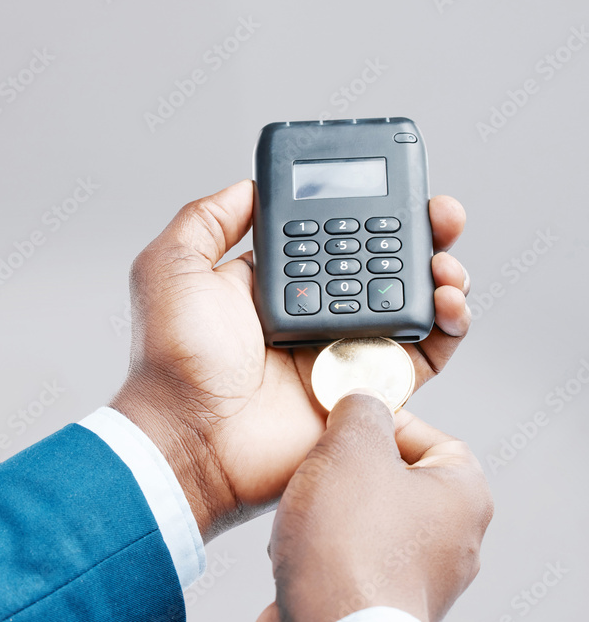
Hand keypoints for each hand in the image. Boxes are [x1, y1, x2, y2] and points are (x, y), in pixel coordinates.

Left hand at [109, 181, 470, 536]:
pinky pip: (424, 356)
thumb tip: (251, 186)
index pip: (332, 233)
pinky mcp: (368, 389)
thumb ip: (208, 219)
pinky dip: (449, 327)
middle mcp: (313, 311)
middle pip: (383, 262)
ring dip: (442, 274)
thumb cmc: (172, 358)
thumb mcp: (173, 265)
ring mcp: (343, 350)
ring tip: (447, 260)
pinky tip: (449, 302)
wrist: (191, 435)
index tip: (392, 186)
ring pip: (411, 303)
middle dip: (421, 233)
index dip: (365, 209)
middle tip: (440, 214)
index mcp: (273, 282)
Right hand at [245, 393, 493, 621]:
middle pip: (392, 476)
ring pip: (363, 516)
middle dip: (346, 467)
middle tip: (320, 461)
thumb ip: (359, 409)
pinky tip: (294, 548)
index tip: (347, 418)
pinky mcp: (375, 604)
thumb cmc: (349, 544)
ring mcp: (414, 577)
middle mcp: (449, 541)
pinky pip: (345, 557)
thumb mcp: (351, 445)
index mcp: (462, 497)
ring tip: (305, 509)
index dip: (384, 420)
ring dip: (326, 507)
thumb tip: (359, 402)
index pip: (431, 436)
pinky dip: (318, 548)